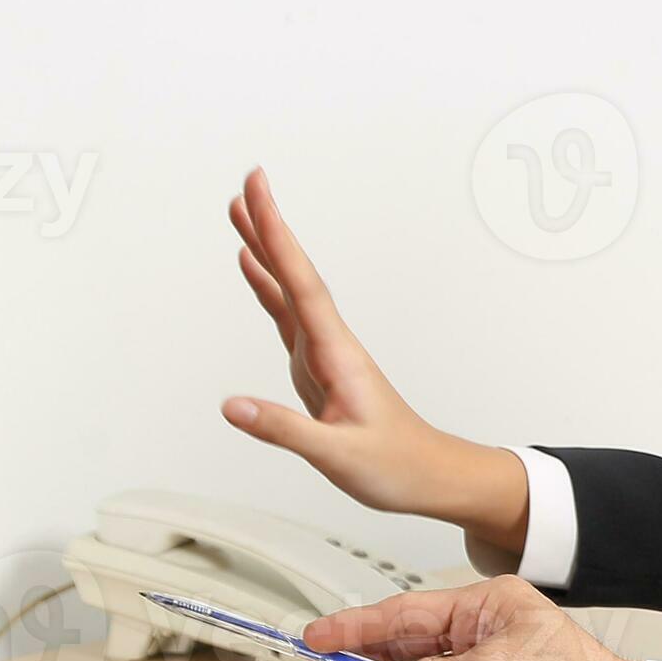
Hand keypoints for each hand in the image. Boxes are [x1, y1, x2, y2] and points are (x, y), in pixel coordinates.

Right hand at [221, 166, 531, 559]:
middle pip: (295, 275)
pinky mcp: (317, 369)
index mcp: (337, 356)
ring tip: (241, 214)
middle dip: (270, 228)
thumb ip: (283, 430)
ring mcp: (323, 354)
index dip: (277, 238)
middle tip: (247, 185)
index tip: (258, 195)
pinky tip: (254, 270)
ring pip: (288, 290)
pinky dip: (267, 288)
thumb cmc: (395, 465)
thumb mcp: (336, 454)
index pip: (301, 284)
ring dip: (266, 251)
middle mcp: (330, 345)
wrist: (428, 475)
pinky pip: (287, 316)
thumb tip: (233, 406)